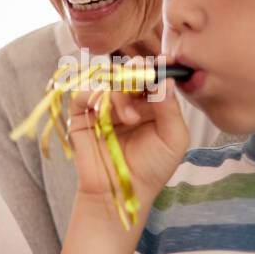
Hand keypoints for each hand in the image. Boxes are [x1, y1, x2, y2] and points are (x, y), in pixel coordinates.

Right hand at [68, 64, 188, 215]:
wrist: (120, 192)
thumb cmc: (151, 169)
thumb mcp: (173, 139)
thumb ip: (170, 109)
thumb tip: (166, 79)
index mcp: (151, 106)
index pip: (153, 78)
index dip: (157, 67)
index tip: (162, 60)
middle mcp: (127, 104)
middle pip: (129, 74)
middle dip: (137, 73)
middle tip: (144, 76)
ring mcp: (103, 109)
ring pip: (108, 83)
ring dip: (120, 95)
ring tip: (130, 119)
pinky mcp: (81, 118)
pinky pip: (82, 95)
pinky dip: (92, 96)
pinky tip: (104, 113)